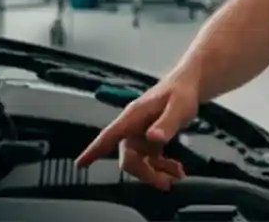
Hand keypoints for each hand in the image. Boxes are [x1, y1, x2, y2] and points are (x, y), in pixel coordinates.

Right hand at [73, 77, 198, 189]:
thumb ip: (167, 123)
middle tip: (164, 183)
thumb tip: (153, 138)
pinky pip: (150, 160)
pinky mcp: (150, 141)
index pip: (108, 135)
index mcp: (133, 116)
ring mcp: (140, 135)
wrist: (188, 85)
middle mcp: (133, 128)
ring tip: (177, 175)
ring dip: (156, 172)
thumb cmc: (181, 92)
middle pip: (128, 158)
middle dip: (144, 173)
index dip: (93, 150)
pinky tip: (176, 170)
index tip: (79, 163)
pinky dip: (162, 168)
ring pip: (140, 163)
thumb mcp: (179, 106)